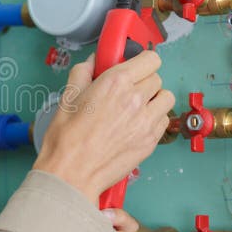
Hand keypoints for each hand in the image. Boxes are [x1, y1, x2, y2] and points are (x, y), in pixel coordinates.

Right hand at [32, 51, 174, 203]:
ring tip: (136, 106)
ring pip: (165, 98)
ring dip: (153, 99)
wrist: (72, 173)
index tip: (134, 65)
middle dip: (142, 80)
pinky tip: (136, 124)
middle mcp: (135, 99)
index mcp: (115, 83)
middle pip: (156, 77)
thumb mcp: (68, 97)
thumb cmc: (67, 139)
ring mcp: (146, 121)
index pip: (150, 59)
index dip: (141, 61)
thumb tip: (93, 62)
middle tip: (126, 89)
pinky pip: (164, 120)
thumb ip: (83, 73)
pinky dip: (154, 119)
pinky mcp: (151, 140)